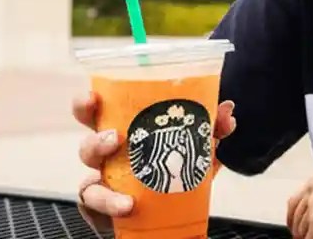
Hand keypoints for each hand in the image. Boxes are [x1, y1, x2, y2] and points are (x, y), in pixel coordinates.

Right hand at [72, 91, 236, 233]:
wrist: (181, 213)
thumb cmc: (179, 170)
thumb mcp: (199, 149)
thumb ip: (213, 129)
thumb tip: (226, 111)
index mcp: (123, 134)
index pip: (96, 115)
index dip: (86, 105)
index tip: (93, 98)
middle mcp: (109, 161)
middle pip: (86, 148)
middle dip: (94, 143)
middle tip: (114, 139)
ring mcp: (105, 188)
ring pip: (89, 187)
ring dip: (106, 194)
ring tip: (127, 200)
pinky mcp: (105, 215)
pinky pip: (96, 214)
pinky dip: (109, 211)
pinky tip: (127, 209)